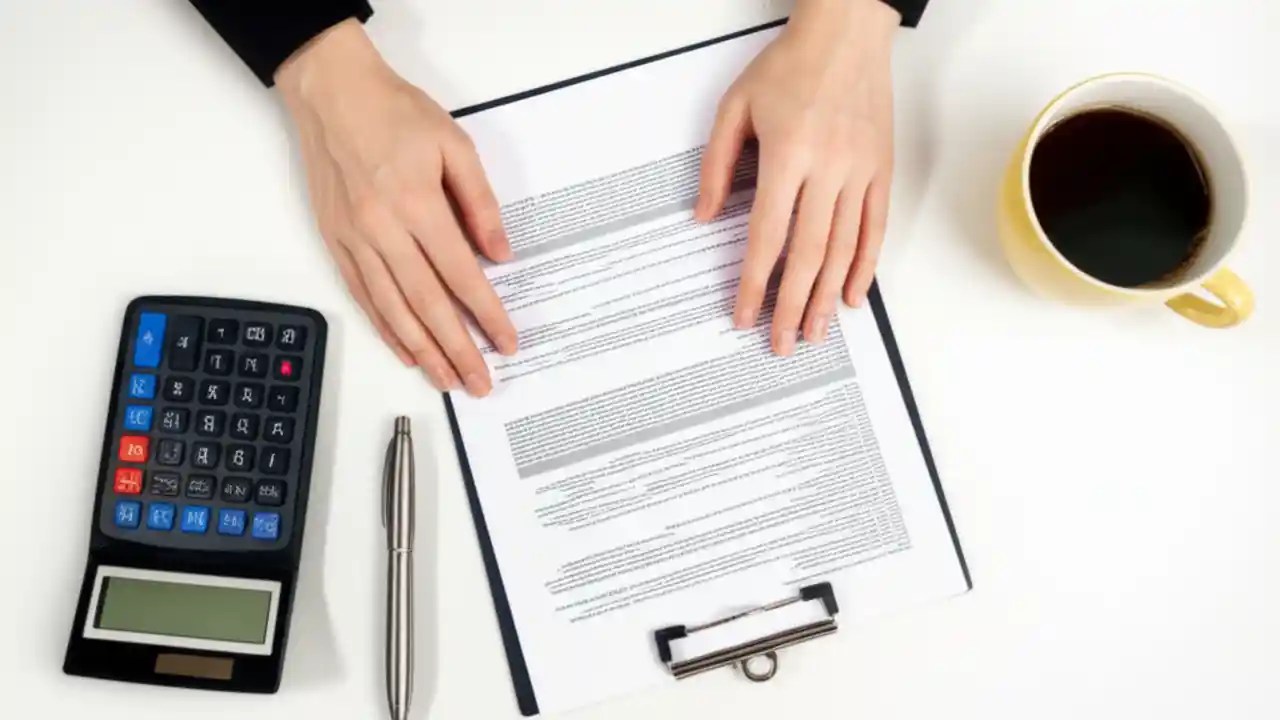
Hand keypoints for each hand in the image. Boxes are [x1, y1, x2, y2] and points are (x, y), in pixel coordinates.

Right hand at [276, 20, 515, 395]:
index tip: (508, 342)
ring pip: (393, 310)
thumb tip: (499, 254)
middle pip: (428, 306)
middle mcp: (384, 230)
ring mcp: (355, 240)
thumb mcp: (455, 145)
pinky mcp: (336, 241)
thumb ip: (480, 203)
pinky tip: (406, 351)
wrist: (331, 92)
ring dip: (423, 352)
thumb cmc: (394, 112)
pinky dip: (386, 328)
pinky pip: (364, 296)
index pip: (462, 276)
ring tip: (447, 380)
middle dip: (458, 350)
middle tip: (480, 383)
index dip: (487, 315)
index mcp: (417, 205)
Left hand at [696, 0, 898, 354]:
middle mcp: (828, 167)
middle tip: (781, 343)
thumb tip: (704, 217)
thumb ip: (716, 165)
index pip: (767, 235)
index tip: (743, 314)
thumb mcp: (734, 106)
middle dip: (792, 305)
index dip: (754, 281)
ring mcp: (861, 170)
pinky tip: (852, 295)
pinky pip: (875, 227)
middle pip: (808, 253)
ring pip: (844, 248)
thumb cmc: (789, 64)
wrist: (847, 31)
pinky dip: (865, 265)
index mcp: (787, 154)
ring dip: (827, 296)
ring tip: (815, 332)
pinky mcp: (882, 169)